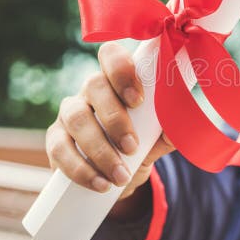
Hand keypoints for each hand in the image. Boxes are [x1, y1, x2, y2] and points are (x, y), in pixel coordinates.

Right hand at [45, 41, 174, 212]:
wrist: (119, 177)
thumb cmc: (141, 145)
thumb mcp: (158, 138)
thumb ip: (170, 129)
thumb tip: (184, 122)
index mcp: (117, 80)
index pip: (111, 55)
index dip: (121, 71)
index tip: (138, 99)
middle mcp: (90, 90)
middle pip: (94, 85)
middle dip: (115, 118)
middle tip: (132, 146)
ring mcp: (69, 113)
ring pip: (77, 118)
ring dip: (101, 149)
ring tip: (121, 175)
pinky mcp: (56, 140)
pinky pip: (60, 149)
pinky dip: (81, 170)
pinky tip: (101, 184)